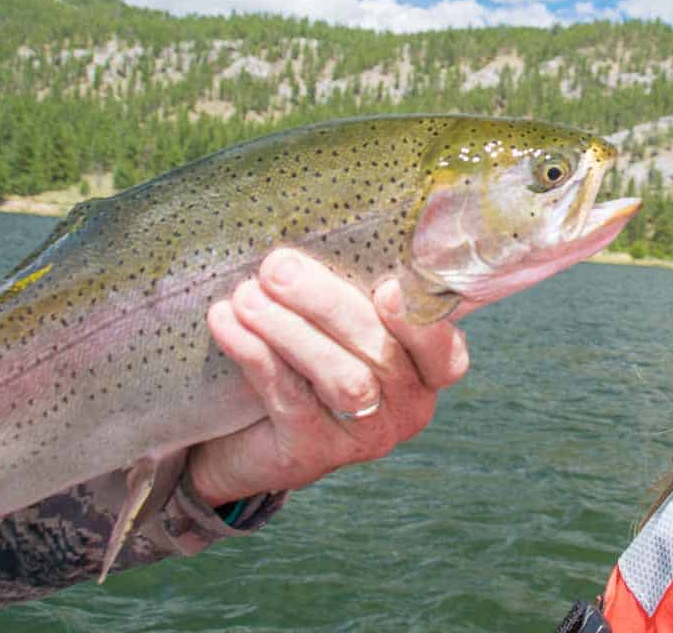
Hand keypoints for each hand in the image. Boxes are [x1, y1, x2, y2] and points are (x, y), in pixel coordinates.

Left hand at [188, 249, 470, 505]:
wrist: (238, 433)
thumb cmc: (303, 354)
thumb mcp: (336, 319)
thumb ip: (354, 283)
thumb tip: (337, 217)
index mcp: (427, 368)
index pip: (444, 349)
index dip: (421, 322)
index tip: (386, 287)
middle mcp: (408, 407)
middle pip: (381, 353)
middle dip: (328, 304)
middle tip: (277, 267)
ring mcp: (364, 437)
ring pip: (342, 379)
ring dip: (291, 330)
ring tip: (246, 295)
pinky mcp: (313, 455)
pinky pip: (290, 399)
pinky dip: (257, 355)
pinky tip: (227, 323)